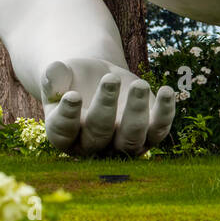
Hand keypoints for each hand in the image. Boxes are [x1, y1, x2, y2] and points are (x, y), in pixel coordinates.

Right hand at [41, 58, 175, 155]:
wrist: (96, 77)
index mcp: (63, 135)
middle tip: (110, 79)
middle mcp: (92, 147)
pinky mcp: (148, 134)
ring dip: (137, 112)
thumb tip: (53, 80)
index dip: (68, 116)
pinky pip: (159, 131)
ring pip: (131, 139)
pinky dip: (165, 114)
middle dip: (106, 107)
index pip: (64, 132)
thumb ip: (52, 77)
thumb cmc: (72, 78)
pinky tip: (166, 91)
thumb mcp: (59, 73)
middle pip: (99, 135)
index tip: (72, 95)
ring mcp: (122, 144)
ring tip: (139, 83)